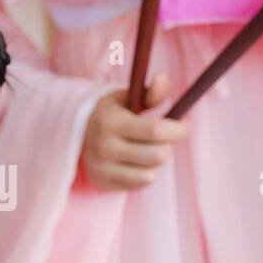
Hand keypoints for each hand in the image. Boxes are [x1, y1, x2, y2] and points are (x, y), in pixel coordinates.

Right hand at [82, 73, 189, 190]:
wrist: (78, 132)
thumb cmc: (112, 113)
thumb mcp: (127, 97)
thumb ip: (149, 92)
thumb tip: (162, 78)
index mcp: (110, 121)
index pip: (155, 130)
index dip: (178, 129)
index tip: (184, 125)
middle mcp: (103, 146)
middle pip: (158, 155)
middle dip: (168, 146)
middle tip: (166, 138)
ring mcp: (101, 166)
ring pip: (151, 173)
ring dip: (155, 161)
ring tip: (147, 150)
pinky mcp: (102, 181)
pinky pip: (140, 184)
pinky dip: (145, 173)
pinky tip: (136, 162)